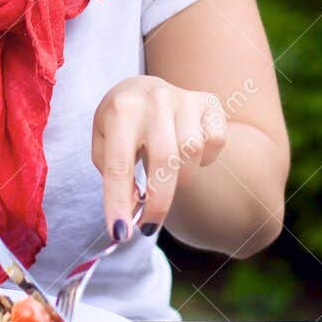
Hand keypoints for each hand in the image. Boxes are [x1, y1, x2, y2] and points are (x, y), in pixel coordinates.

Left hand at [91, 75, 228, 242]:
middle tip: (149, 226)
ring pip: (192, 154)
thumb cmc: (120, 125)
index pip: (119, 165)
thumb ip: (115, 177)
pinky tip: (188, 155)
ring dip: (179, 178)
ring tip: (164, 176)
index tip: (120, 233)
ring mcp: (185, 98)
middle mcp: (155, 99)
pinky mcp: (210, 103)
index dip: (119, 203)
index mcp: (121, 109)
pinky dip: (205, 158)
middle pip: (164, 161)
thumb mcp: (105, 145)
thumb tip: (131, 213)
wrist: (142, 88)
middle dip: (158, 203)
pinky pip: (216, 141)